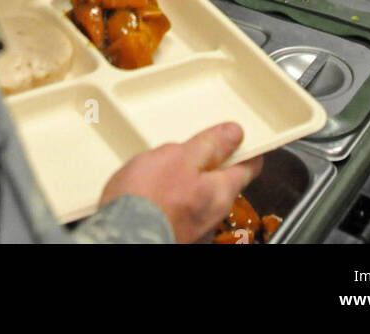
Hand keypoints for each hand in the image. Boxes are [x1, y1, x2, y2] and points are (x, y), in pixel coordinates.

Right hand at [98, 123, 263, 244]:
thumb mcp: (179, 158)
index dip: (247, 149)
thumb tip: (234, 133)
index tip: (240, 137)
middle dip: (209, 165)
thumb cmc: (148, 199)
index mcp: (220, 192)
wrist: (119, 237)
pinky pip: (178, 211)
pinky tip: (150, 192)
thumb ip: (209, 146)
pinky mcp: (173, 235)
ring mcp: (194, 229)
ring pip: (198, 198)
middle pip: (222, 183)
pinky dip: (170, 200)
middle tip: (190, 147)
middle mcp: (213, 216)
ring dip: (187, 183)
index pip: (249, 168)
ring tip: (161, 169)